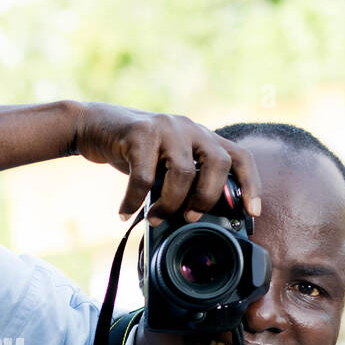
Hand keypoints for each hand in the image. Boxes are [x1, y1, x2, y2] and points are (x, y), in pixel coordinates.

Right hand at [71, 102, 260, 225]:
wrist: (91, 125)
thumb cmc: (131, 152)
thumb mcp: (163, 164)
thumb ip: (181, 182)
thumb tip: (192, 219)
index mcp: (201, 136)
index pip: (239, 157)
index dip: (250, 185)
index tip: (252, 212)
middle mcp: (189, 128)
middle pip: (218, 163)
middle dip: (207, 197)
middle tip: (190, 217)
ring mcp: (166, 127)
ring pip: (183, 172)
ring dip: (170, 203)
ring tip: (154, 217)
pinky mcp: (139, 133)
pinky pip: (143, 177)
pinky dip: (134, 201)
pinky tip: (125, 212)